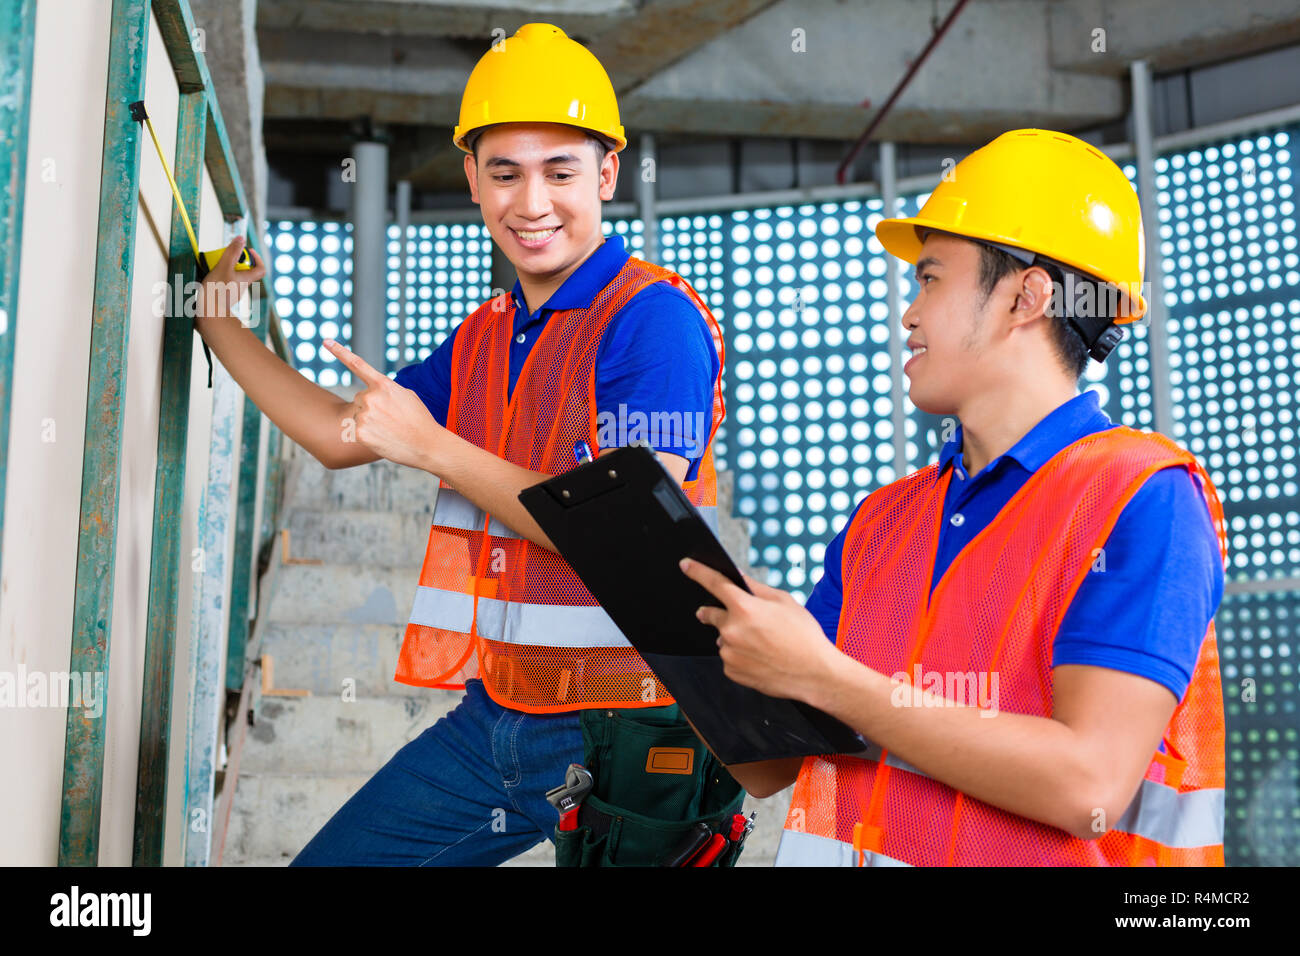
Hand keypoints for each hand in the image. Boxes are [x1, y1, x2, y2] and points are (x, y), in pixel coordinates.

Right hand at [196, 235, 265, 320]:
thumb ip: (232, 253)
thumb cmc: (216, 292)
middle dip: (232, 261)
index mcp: (245, 280)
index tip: (247, 250)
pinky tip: (202, 277)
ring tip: (208, 266)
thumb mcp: (224, 267)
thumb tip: (241, 238)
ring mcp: (231, 293)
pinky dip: (213, 278)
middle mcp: (241, 287)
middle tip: (221, 257)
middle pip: (242, 270)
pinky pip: (219, 284)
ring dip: (220, 269)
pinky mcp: (220, 297)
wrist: (207, 315)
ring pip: (229, 276)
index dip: (257, 258)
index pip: (260, 269)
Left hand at [322, 339, 444, 470]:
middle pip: (360, 398)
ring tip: (390, 429)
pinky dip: (368, 435)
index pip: (357, 364)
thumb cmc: (420, 420)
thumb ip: (387, 390)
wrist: (427, 445)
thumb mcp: (408, 396)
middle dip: (372, 406)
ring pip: (358, 415)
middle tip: (391, 418)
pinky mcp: (359, 433)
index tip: (326, 341)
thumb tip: (375, 393)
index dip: (339, 352)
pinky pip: (357, 430)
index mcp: (383, 384)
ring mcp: (363, 415)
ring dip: (370, 421)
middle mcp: (370, 397)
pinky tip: (383, 438)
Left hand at [679, 558, 839, 703]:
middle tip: (737, 618)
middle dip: (716, 612)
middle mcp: (731, 630)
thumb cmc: (804, 636)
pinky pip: (729, 658)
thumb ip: (756, 588)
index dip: (697, 571)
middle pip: (711, 614)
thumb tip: (738, 578)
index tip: (686, 565)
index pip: (714, 583)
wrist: (815, 673)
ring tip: (764, 643)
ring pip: (724, 638)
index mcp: (744, 608)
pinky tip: (761, 657)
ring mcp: (729, 653)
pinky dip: (740, 656)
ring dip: (735, 637)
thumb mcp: (784, 602)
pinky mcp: (732, 671)